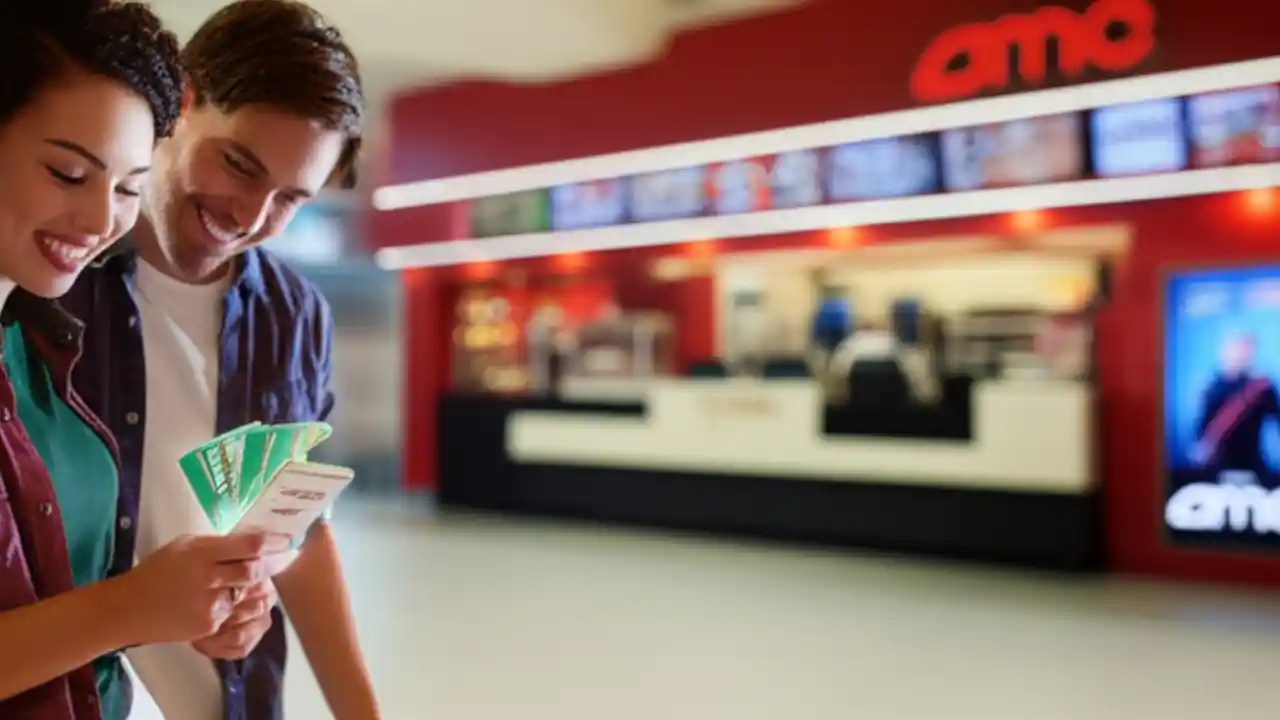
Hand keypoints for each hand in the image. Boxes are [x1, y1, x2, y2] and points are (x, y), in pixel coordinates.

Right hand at [115, 533, 290, 645]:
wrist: (129, 609)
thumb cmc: (158, 570)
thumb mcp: (185, 545)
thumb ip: (217, 544)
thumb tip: (253, 540)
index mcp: (200, 553)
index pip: (248, 545)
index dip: (272, 542)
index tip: (286, 539)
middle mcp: (207, 579)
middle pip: (254, 571)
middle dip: (272, 565)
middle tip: (283, 559)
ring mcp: (209, 606)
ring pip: (249, 595)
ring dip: (259, 587)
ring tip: (263, 580)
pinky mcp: (208, 627)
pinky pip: (236, 614)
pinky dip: (241, 605)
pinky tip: (238, 599)